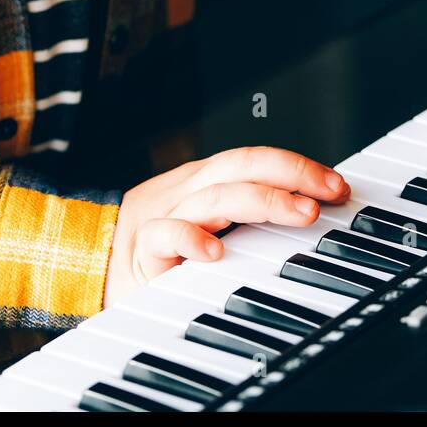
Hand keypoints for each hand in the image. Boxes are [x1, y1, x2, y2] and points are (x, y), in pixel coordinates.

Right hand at [104, 147, 349, 305]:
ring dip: (264, 201)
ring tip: (301, 214)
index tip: (338, 186)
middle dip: (292, 174)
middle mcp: (188, 190)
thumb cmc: (162, 250)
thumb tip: (310, 210)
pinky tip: (216, 252)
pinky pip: (165, 235)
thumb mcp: (209, 224)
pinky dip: (191, 239)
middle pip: (243, 166)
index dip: (298, 167)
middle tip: (329, 193)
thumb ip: (248, 215)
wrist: (88, 267)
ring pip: (215, 195)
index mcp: (206, 181)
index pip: (257, 159)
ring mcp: (165, 215)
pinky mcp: (144, 250)